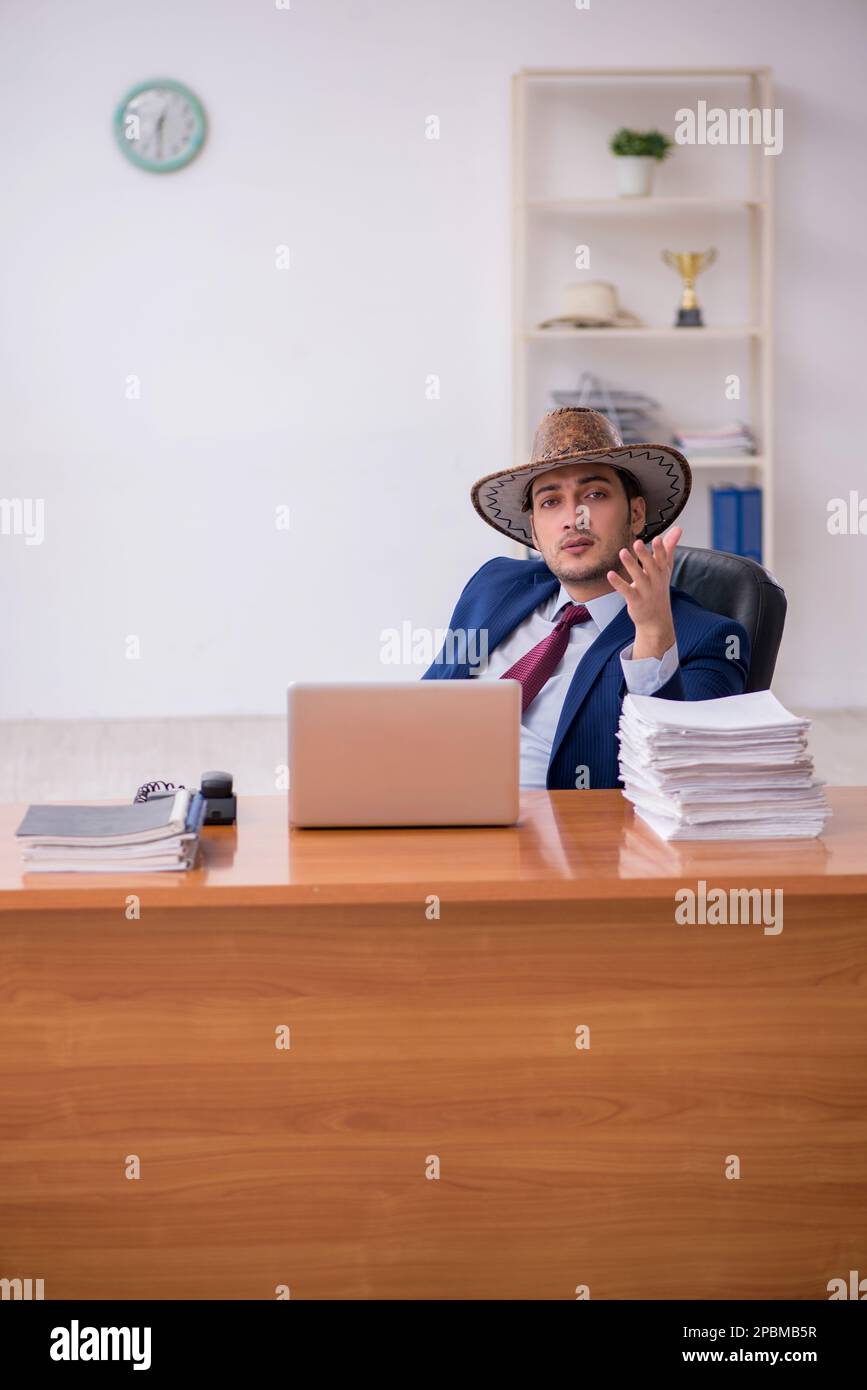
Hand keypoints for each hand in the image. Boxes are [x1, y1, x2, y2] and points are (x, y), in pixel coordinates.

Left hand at [607, 526, 681, 659]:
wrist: (656, 619)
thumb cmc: (659, 589)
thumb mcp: (665, 569)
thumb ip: (669, 549)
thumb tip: (678, 529)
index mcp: (662, 572)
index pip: (663, 559)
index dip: (661, 550)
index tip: (658, 538)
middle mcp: (655, 581)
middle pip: (651, 567)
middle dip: (645, 555)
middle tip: (637, 542)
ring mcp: (646, 592)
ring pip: (638, 577)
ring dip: (631, 565)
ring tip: (622, 552)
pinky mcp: (635, 601)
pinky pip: (626, 591)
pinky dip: (618, 583)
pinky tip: (610, 574)